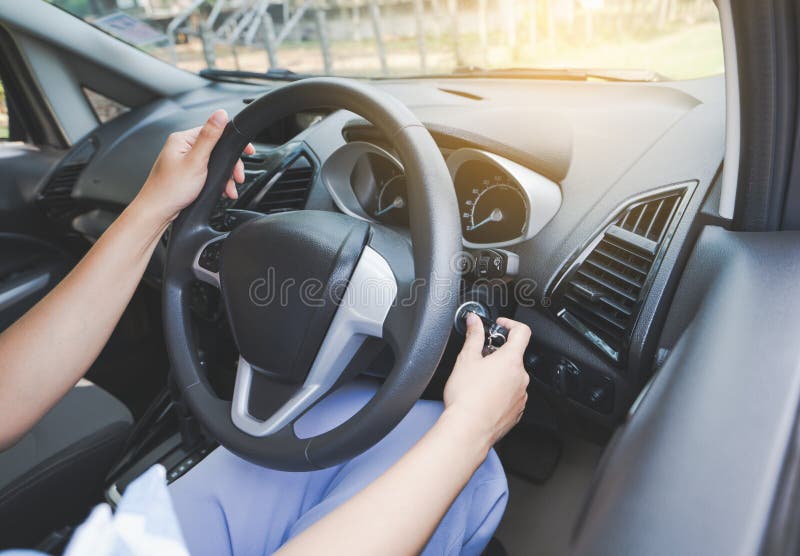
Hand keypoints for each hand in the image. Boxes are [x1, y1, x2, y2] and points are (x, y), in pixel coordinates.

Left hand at [133, 109, 255, 224]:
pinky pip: (208, 173)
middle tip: (237, 177)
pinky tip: (222, 191)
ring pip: (214, 163)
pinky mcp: (187, 174)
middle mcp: (182, 148)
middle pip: (217, 149)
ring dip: (226, 176)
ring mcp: (185, 161)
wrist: (158, 212)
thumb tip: (220, 114)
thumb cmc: (170, 189)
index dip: (232, 142)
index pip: (214, 131)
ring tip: (230, 189)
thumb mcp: (196, 160)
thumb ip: (210, 136)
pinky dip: (217, 182)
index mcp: (182, 139)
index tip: (247, 151)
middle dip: (231, 165)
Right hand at [443, 313, 530, 448]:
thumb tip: (474, 321)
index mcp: (511, 360)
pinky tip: (482, 397)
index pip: (521, 332)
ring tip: (477, 382)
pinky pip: (511, 396)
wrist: (468, 429)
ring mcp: (521, 396)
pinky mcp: (516, 412)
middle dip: (497, 355)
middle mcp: (521, 377)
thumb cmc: (466, 397)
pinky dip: (499, 393)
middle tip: (478, 359)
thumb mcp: (466, 359)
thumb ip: (473, 335)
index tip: (500, 326)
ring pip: (512, 378)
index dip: (510, 324)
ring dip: (498, 375)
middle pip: (513, 357)